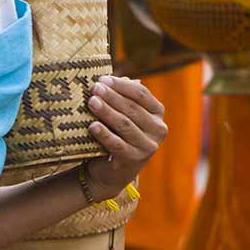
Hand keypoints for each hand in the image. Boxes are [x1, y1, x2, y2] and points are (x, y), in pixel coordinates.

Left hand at [82, 75, 166, 196]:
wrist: (113, 171)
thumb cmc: (118, 135)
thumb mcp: (123, 115)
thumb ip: (124, 97)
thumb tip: (119, 78)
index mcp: (158, 114)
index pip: (141, 94)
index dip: (121, 86)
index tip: (103, 78)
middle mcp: (158, 130)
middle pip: (132, 108)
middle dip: (112, 96)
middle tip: (95, 88)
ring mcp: (148, 146)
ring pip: (125, 125)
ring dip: (107, 112)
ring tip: (91, 102)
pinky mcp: (135, 160)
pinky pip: (117, 144)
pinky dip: (104, 134)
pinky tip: (92, 126)